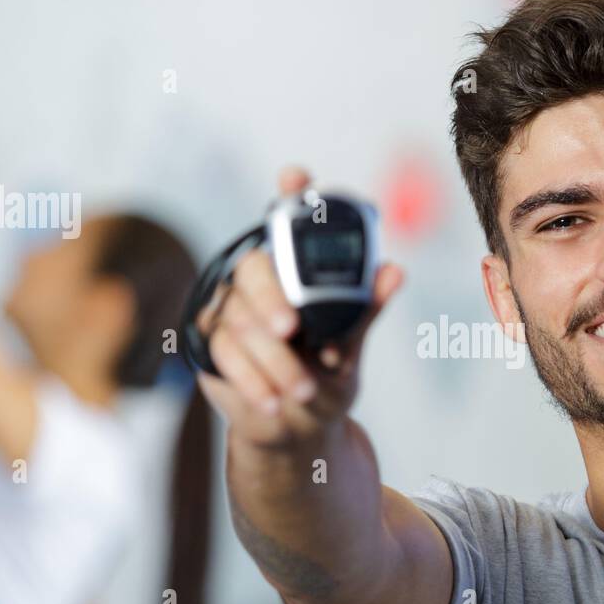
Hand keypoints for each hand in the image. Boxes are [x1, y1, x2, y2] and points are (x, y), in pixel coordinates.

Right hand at [197, 166, 403, 448]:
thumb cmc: (327, 377)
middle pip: (253, 267)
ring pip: (239, 318)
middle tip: (291, 329)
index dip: (292, 194)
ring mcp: (231, 309)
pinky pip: (224, 352)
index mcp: (297, 271)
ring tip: (303, 391)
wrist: (299, 427)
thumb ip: (365, 311)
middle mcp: (261, 280)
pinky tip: (273, 402)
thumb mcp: (352, 349)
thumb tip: (394, 271)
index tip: (297, 176)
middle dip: (271, 299)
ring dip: (273, 359)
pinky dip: (252, 380)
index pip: (290, 220)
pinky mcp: (210, 342)